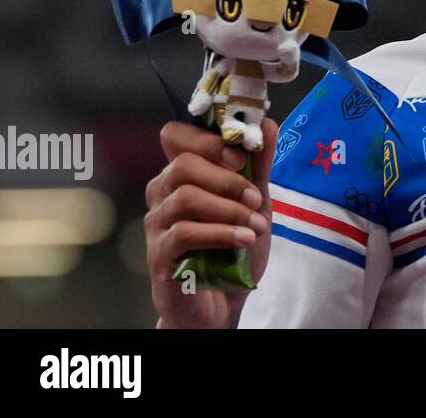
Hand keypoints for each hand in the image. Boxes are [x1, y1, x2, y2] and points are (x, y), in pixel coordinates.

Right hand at [144, 118, 277, 327]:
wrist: (223, 302)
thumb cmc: (234, 247)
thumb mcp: (255, 203)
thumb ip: (258, 165)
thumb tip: (268, 123)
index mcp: (182, 174)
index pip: (175, 136)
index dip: (208, 139)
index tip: (242, 158)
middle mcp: (162, 193)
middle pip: (182, 165)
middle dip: (226, 178)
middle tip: (254, 198)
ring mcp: (157, 224)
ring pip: (184, 197)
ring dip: (228, 209)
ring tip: (256, 226)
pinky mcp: (159, 254)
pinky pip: (183, 233)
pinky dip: (220, 233)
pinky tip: (243, 240)